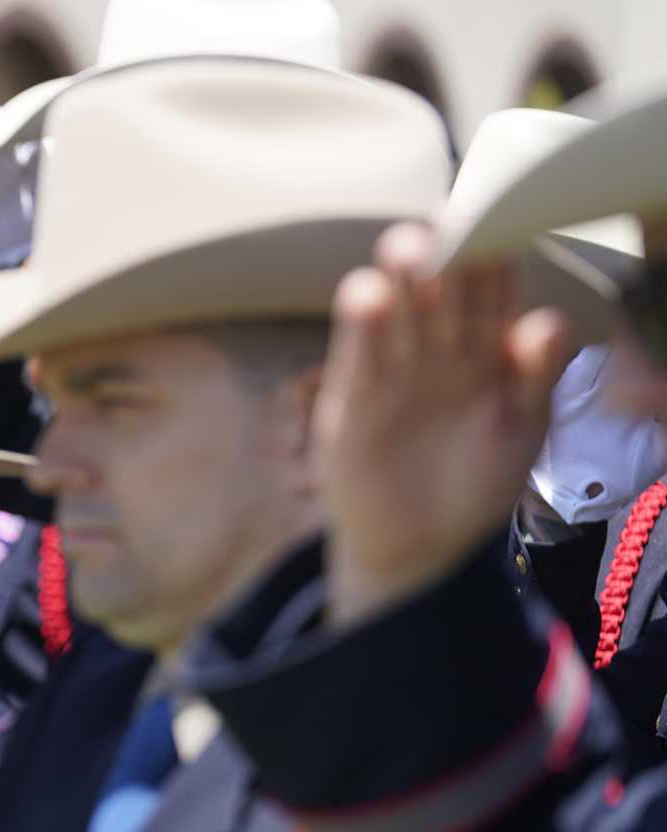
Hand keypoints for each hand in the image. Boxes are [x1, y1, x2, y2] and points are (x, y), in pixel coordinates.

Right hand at [314, 222, 569, 625]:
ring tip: (405, 248)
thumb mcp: (523, 431)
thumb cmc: (477, 484)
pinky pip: (357, 354)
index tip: (502, 218)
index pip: (492, 289)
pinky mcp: (352, 397)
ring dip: (400, 278)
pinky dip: (359, 325)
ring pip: (398, 311)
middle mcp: (439, 347)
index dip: (496, 255)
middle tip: (448, 225)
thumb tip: (547, 320)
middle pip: (442, 289)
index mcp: (488, 347)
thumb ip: (537, 378)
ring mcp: (394, 370)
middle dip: (445, 255)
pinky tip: (364, 295)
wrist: (420, 546)